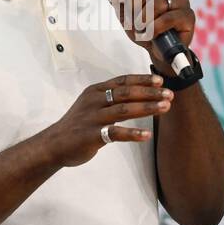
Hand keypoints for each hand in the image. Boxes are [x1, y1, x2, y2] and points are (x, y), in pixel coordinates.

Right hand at [41, 74, 173, 167]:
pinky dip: (133, 133)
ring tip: (165, 108)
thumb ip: (110, 98)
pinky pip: (116, 133)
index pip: (122, 81)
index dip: (142, 80)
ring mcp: (93, 118)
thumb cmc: (77, 125)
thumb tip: (138, 93)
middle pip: (126, 93)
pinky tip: (147, 135)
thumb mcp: (91, 104)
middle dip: (150, 93)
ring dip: (147, 108)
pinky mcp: (91, 135)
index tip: (160, 81)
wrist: (54, 144)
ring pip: (124, 110)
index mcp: (95, 91)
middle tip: (169, 95)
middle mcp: (94, 101)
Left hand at [100, 0, 194, 78]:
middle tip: (133, 19)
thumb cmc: (145, 28)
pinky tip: (152, 34)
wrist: (158, 52)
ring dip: (143, 19)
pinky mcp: (188, 17)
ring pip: (157, 3)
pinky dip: (154, 28)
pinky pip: (167, 18)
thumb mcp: (127, 14)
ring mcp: (182, 2)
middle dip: (133, 5)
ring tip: (142, 28)